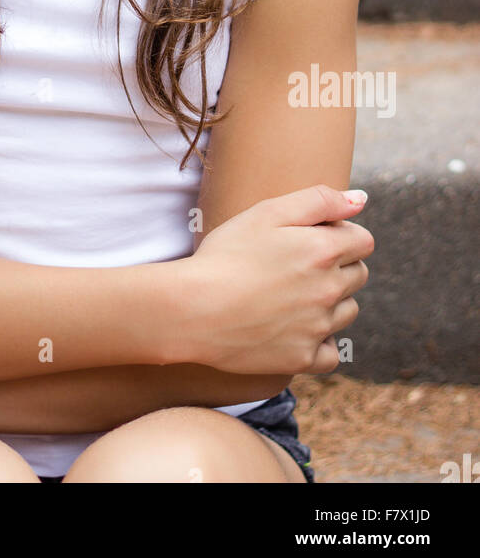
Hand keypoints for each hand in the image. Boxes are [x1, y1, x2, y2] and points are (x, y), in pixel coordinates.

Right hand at [163, 183, 373, 374]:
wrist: (193, 309)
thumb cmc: (226, 254)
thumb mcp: (267, 212)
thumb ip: (319, 200)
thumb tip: (362, 199)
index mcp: (324, 251)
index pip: (363, 241)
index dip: (341, 235)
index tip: (311, 238)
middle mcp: (329, 290)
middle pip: (358, 275)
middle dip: (338, 266)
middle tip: (296, 265)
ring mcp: (319, 328)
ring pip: (348, 312)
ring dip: (332, 302)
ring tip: (291, 295)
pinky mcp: (303, 359)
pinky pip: (330, 352)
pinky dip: (319, 342)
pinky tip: (294, 329)